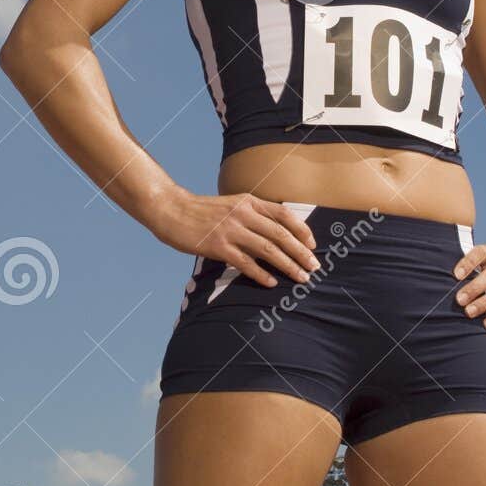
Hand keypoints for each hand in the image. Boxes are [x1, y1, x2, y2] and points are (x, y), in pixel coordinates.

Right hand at [149, 190, 320, 287]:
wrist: (172, 210)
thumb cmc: (202, 211)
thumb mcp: (231, 205)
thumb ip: (252, 215)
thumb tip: (275, 233)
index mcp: (248, 202)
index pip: (283, 214)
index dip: (302, 230)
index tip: (313, 245)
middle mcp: (243, 214)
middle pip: (281, 234)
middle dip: (301, 252)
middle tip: (314, 267)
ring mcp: (231, 230)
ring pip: (268, 250)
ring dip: (288, 265)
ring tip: (300, 277)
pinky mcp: (218, 246)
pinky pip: (245, 263)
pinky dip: (261, 274)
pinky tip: (271, 283)